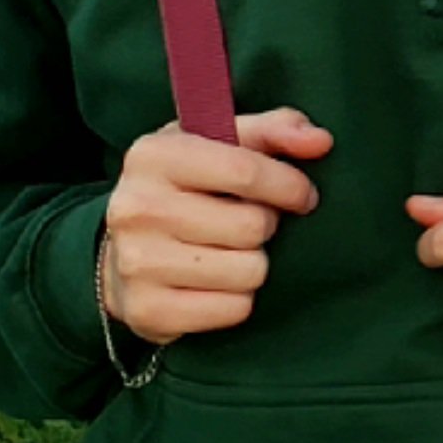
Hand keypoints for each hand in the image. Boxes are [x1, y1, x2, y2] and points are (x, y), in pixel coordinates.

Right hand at [101, 107, 328, 345]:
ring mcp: (137, 262)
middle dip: (265, 226)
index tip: (303, 195)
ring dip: (254, 265)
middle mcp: (137, 207)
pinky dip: (237, 300)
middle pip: (252, 226)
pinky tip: (215, 285)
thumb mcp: (218, 145)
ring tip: (230, 253)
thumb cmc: (185, 191)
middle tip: (249, 225)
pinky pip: (234, 309)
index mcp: (154, 155)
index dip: (289, 185)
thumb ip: (274, 132)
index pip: (245, 170)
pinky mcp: (148, 310)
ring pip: (249, 271)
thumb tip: (320, 141)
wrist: (122, 255)